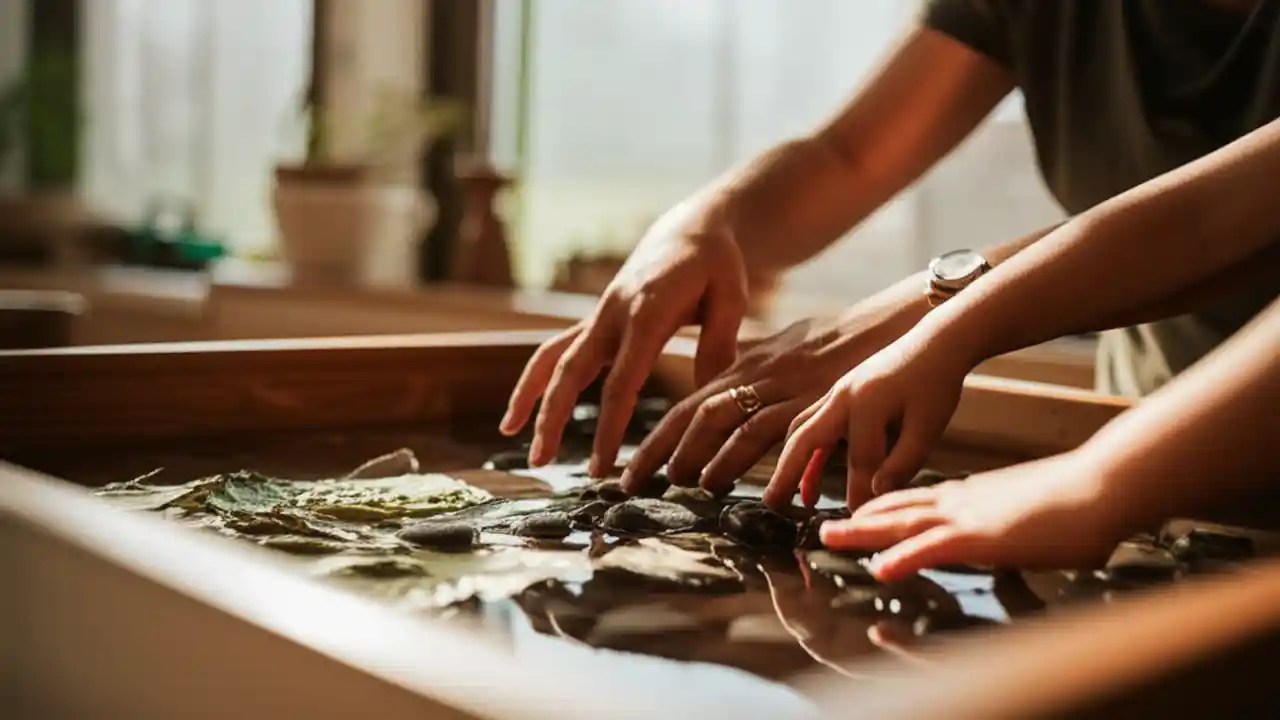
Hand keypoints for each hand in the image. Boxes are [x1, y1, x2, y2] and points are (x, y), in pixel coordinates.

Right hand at [501, 205, 749, 475]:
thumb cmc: (716, 264)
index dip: (609, 425)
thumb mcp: (731, 297)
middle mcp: (611, 314)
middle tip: (542, 463)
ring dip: (528, 397)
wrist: (691, 229)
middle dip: (553, 417)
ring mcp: (597, 317)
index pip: (621, 381)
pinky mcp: (593, 321)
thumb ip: (718, 346)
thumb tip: (708, 403)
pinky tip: (521, 411)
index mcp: (646, 312)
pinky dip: (535, 380)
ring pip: (552, 358)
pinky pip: (555, 350)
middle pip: (571, 371)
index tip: (603, 466)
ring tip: (508, 436)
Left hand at [621, 305, 911, 495]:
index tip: (632, 469)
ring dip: (697, 455)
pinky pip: (770, 429)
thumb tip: (784, 468)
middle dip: (658, 449)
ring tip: (679, 485)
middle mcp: (758, 374)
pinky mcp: (813, 396)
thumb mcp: (801, 369)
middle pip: (693, 412)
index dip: (657, 438)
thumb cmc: (853, 351)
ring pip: (723, 418)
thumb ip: (780, 406)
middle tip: (632, 484)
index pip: (689, 404)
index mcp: (749, 368)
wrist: (899, 323)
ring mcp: (784, 384)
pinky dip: (747, 458)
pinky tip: (733, 484)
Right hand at [766, 328, 972, 510]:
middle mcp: (842, 397)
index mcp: (867, 404)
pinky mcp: (839, 397)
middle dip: (786, 475)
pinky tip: (809, 484)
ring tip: (785, 498)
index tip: (858, 521)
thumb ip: (902, 463)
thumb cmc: (935, 384)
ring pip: (801, 432)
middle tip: (772, 506)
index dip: (860, 494)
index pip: (860, 461)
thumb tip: (876, 494)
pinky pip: (814, 426)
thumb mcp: (928, 427)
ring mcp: (837, 394)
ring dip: (789, 464)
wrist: (936, 343)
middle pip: (804, 440)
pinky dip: (808, 455)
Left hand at [818, 452, 1123, 581]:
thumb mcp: (1027, 506)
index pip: (918, 500)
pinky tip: (882, 568)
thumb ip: (1006, 517)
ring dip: (864, 532)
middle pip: (899, 508)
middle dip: (860, 518)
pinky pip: (934, 548)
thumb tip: (1004, 528)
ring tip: (831, 537)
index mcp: (973, 493)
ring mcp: (970, 516)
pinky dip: (905, 557)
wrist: (1101, 486)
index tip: (860, 511)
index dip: (885, 507)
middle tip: (826, 524)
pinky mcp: (984, 536)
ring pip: (904, 524)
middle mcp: (962, 500)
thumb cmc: (1077, 499)